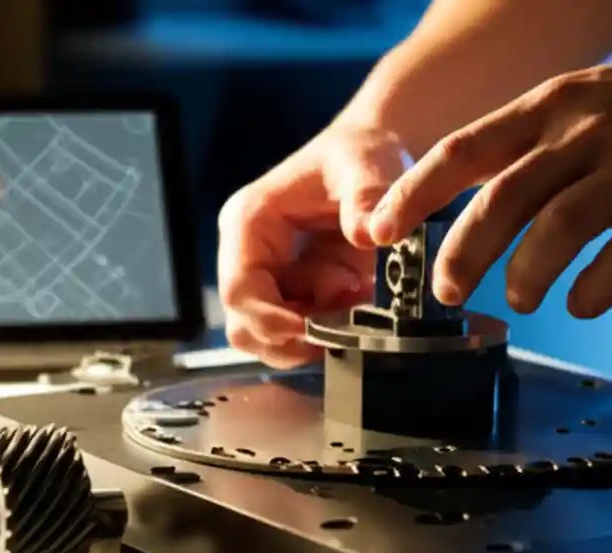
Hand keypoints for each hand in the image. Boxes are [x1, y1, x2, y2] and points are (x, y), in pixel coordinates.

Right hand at [217, 124, 411, 367]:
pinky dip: (331, 328)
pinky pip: (299, 332)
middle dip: (293, 333)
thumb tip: (372, 235)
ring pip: (270, 337)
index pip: (239, 290)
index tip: (313, 331)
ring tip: (354, 294)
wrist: (369, 156)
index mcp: (249, 222)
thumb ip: (366, 199)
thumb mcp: (365, 168)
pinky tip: (356, 295)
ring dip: (315, 332)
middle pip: (245, 325)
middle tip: (341, 319)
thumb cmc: (357, 155)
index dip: (271, 321)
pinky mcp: (292, 291)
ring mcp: (268, 276)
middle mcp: (247, 253)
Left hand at [366, 50, 611, 317]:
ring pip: (560, 225)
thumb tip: (478, 210)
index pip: (465, 150)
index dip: (416, 195)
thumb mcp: (595, 106)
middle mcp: (589, 131)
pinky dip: (597, 286)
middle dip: (461, 251)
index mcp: (556, 107)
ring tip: (517, 298)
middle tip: (444, 291)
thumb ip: (538, 151)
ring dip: (526, 271)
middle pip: (502, 196)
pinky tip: (584, 304)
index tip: (379, 232)